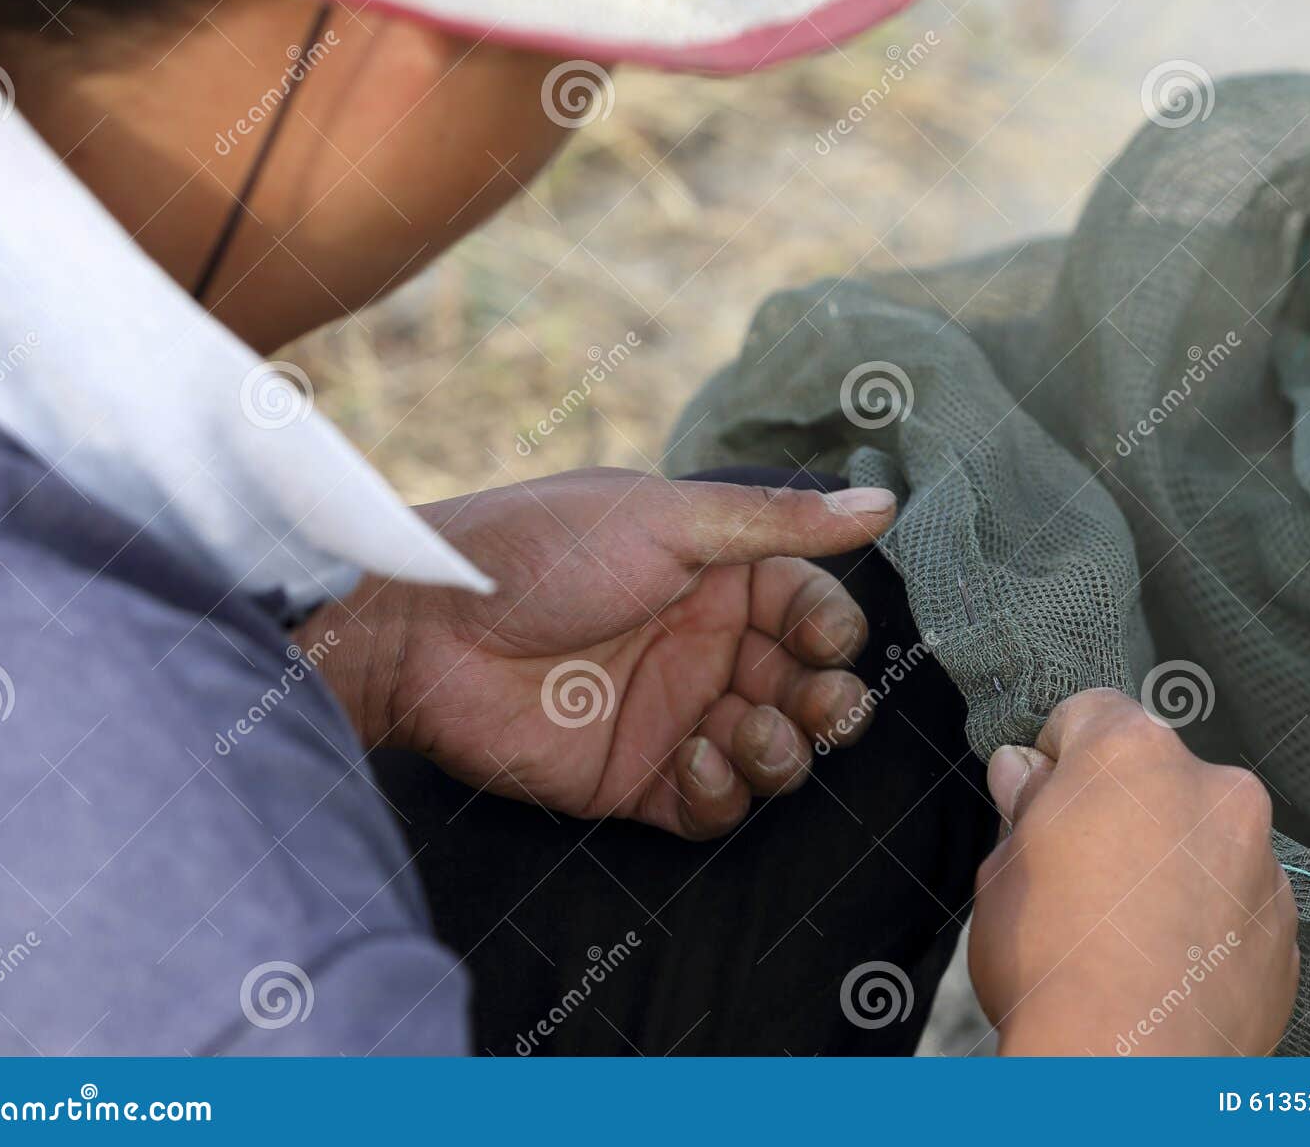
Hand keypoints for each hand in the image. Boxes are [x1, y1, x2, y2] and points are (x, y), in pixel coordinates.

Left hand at [299, 469, 896, 837]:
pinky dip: (723, 791)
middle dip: (828, 702)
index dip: (830, 629)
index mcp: (715, 576)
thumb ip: (776, 524)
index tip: (820, 639)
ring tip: (751, 733)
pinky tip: (696, 758)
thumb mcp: (666, 520)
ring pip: (771, 752)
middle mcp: (703, 646)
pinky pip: (712, 805)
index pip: (810, 609)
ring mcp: (671, 715)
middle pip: (804, 688)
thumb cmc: (543, 552)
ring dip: (783, 751)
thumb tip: (882, 503)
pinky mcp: (636, 778)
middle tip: (818, 706)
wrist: (427, 628)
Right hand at [967, 689, 1298, 1055]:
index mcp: (1135, 755)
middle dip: (1120, 809)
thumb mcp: (1003, 871)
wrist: (1126, 1073)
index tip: (1040, 796)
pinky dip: (1206, 919)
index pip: (1090, 711)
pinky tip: (1165, 965)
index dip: (1056, 753)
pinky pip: (1237, 900)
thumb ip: (1026, 807)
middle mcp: (1214, 790)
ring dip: (1171, 863)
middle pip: (1157, 775)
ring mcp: (1261, 861)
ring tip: (1125, 932)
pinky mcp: (1287, 928)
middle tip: (1078, 872)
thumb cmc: (1051, 963)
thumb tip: (1025, 774)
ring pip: (1203, 839)